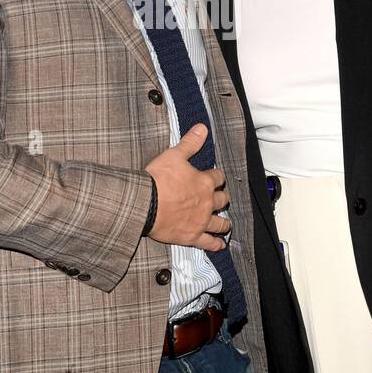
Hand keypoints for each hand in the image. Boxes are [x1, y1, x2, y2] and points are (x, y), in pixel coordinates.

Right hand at [143, 124, 229, 250]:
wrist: (145, 204)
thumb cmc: (158, 179)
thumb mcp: (173, 155)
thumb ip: (190, 143)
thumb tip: (203, 128)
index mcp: (204, 182)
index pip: (218, 177)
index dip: (217, 176)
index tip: (215, 177)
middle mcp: (207, 202)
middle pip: (222, 199)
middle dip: (222, 197)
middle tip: (220, 198)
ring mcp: (201, 221)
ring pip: (220, 223)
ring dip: (224, 223)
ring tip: (226, 224)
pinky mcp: (192, 236)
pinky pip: (208, 243)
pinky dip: (216, 244)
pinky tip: (220, 245)